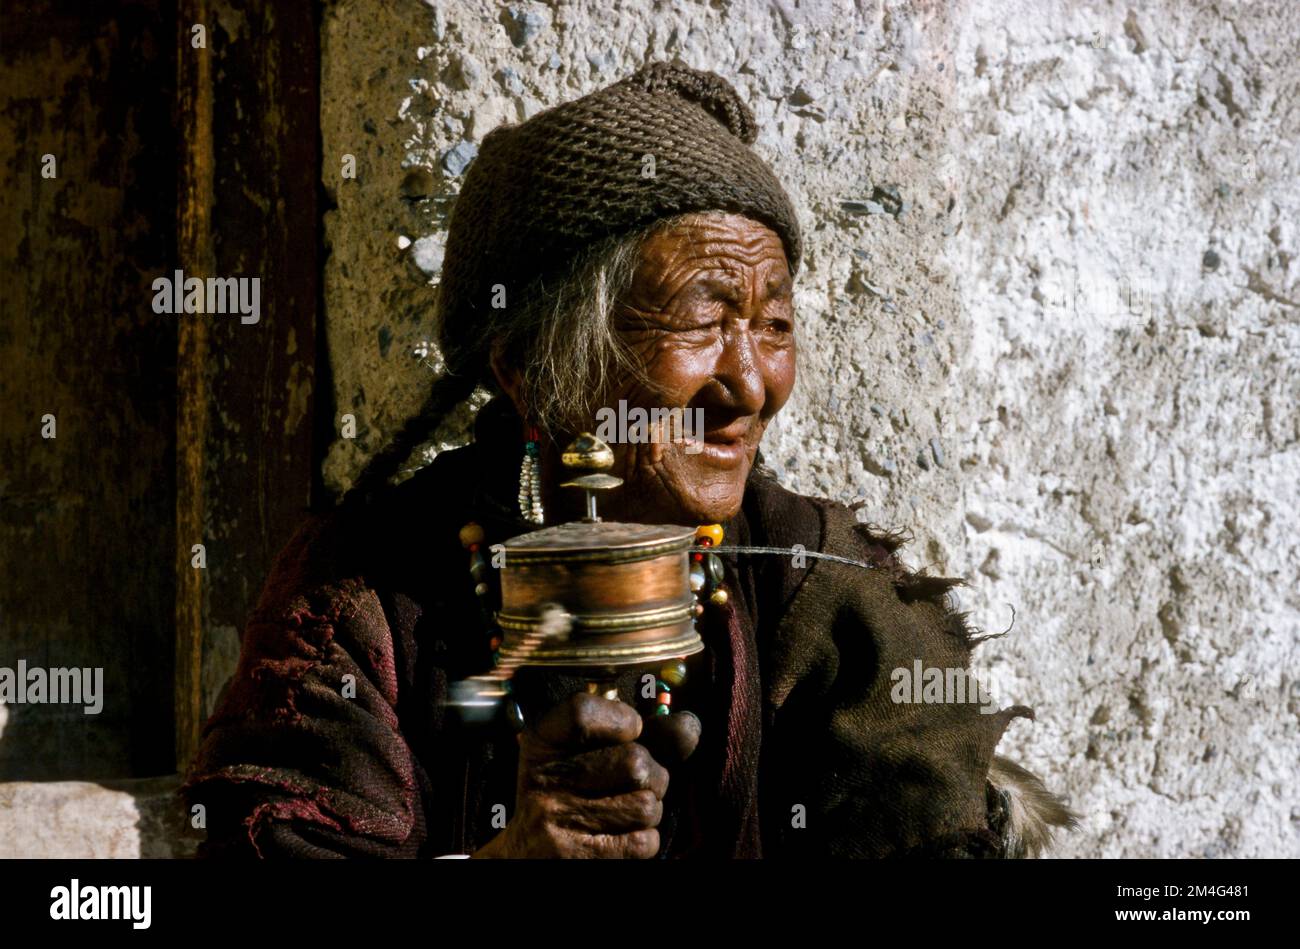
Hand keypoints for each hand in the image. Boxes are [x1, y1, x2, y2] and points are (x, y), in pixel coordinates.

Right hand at [472, 692, 700, 858]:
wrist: (529, 855)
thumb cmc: (572, 796)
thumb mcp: (589, 754)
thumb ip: (643, 735)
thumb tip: (689, 725)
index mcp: (543, 742)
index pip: (582, 712)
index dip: (621, 719)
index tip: (632, 729)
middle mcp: (545, 778)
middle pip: (634, 761)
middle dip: (652, 775)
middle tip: (633, 785)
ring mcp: (558, 819)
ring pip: (646, 805)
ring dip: (650, 811)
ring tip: (626, 812)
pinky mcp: (576, 856)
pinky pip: (644, 842)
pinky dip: (644, 841)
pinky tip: (621, 837)